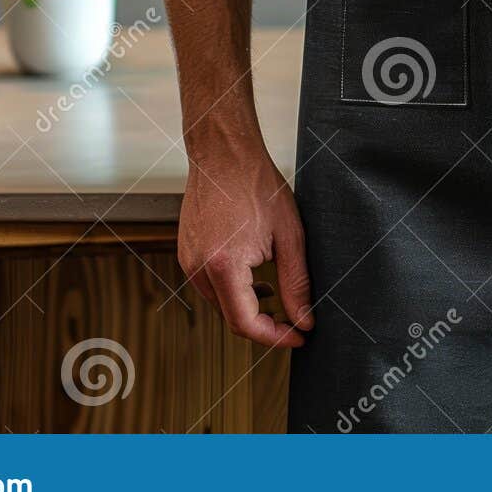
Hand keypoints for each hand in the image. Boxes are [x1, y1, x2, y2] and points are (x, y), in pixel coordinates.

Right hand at [178, 141, 313, 347]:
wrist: (224, 154)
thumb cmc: (255, 184)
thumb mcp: (289, 236)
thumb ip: (297, 283)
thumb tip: (304, 318)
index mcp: (224, 265)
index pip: (246, 324)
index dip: (275, 337)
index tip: (299, 336)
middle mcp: (198, 268)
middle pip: (231, 319)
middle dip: (265, 326)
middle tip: (295, 321)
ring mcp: (188, 261)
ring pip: (220, 305)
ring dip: (249, 309)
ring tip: (278, 296)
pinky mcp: (187, 253)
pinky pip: (210, 286)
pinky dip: (234, 291)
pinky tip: (255, 278)